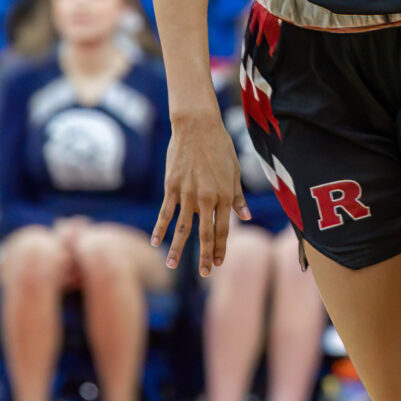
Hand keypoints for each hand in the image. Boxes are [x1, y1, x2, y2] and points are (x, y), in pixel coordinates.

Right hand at [152, 111, 249, 276]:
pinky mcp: (171, 187)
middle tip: (204, 274)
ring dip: (178, 249)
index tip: (218, 263)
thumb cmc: (220, 147)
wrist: (197, 127)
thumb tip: (245, 217)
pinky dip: (160, 228)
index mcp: (224, 196)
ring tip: (172, 265)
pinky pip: (165, 212)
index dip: (221, 248)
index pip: (223, 230)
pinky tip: (155, 241)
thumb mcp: (234, 171)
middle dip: (205, 256)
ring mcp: (187, 194)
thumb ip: (237, 196)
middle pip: (205, 234)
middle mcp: (206, 199)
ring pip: (182, 228)